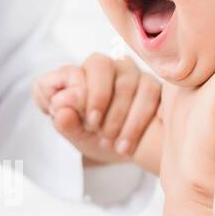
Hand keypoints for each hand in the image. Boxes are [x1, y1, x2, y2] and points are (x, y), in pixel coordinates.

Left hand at [32, 52, 159, 163]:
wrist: (123, 150)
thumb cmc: (93, 136)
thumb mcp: (77, 136)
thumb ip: (66, 124)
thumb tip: (62, 111)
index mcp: (76, 75)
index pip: (72, 71)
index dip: (78, 95)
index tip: (86, 121)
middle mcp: (102, 67)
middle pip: (100, 65)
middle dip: (99, 98)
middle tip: (98, 129)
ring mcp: (128, 72)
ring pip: (126, 82)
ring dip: (120, 117)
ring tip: (117, 146)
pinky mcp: (151, 84)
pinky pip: (150, 92)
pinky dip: (141, 119)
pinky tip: (135, 139)